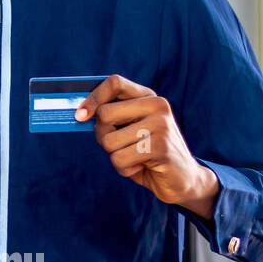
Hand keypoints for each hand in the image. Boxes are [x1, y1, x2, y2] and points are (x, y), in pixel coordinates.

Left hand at [77, 74, 218, 219]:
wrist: (183, 179)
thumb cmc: (147, 152)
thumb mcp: (130, 129)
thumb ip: (111, 118)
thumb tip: (79, 113)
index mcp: (148, 97)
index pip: (115, 82)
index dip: (93, 97)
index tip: (80, 115)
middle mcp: (157, 106)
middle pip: (104, 114)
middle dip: (103, 136)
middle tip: (121, 145)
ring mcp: (161, 126)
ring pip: (108, 141)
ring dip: (115, 156)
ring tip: (136, 157)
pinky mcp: (160, 148)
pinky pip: (119, 160)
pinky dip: (124, 169)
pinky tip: (142, 167)